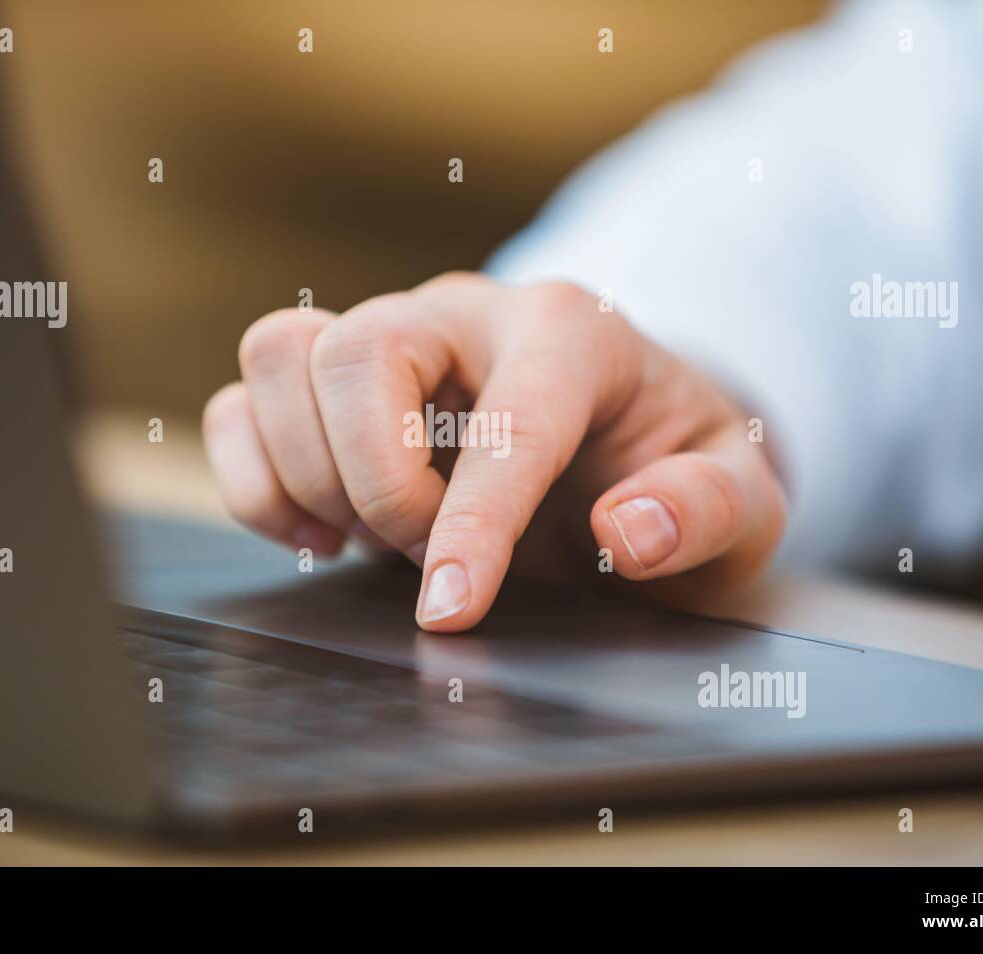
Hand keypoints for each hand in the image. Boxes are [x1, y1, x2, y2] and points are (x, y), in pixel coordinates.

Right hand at [203, 273, 785, 631]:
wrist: (620, 436)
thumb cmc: (675, 465)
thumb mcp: (740, 496)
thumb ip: (707, 508)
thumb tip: (627, 530)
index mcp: (571, 332)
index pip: (505, 419)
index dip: (473, 522)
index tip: (450, 610)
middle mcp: (464, 314)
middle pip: (358, 352)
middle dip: (380, 483)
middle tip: (428, 557)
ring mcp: (389, 337)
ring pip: (280, 355)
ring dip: (309, 473)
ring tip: (373, 541)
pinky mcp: (332, 379)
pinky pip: (242, 401)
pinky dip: (255, 478)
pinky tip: (319, 531)